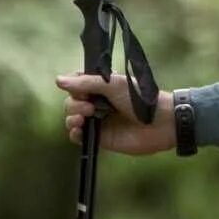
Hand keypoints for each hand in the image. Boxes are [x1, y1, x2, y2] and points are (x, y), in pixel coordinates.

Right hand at [57, 73, 174, 154]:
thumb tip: (58, 80)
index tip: (79, 87)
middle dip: (74, 104)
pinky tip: (79, 130)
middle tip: (90, 106)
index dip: (73, 86)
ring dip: (72, 117)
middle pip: (71, 102)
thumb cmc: (140, 99)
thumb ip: (86, 82)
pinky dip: (74, 133)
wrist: (160, 122)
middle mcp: (98, 103)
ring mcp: (99, 120)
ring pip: (72, 118)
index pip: (77, 84)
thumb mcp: (113, 85)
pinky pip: (77, 136)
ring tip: (85, 118)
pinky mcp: (100, 137)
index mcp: (103, 87)